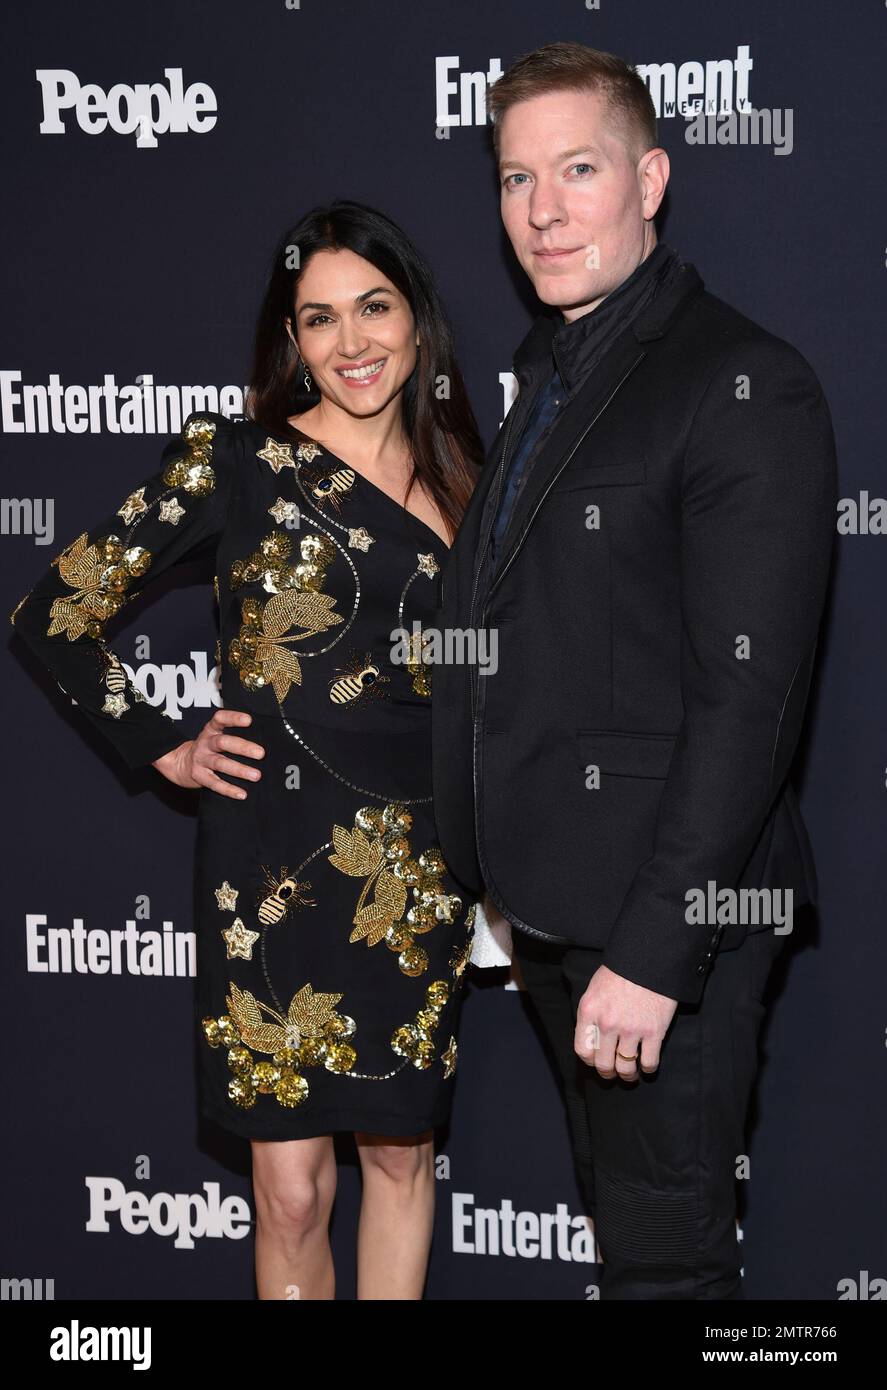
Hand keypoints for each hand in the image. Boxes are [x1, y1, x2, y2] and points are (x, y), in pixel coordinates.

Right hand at [151, 709, 264, 796]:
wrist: (179, 763)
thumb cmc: (207, 749)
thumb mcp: (215, 737)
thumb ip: (233, 736)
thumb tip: (264, 740)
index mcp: (211, 730)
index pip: (220, 719)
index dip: (233, 718)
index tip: (248, 720)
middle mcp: (205, 743)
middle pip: (223, 742)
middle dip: (242, 747)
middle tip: (260, 753)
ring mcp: (201, 760)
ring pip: (220, 763)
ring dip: (239, 770)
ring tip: (256, 775)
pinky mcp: (199, 776)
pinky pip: (215, 783)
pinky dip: (229, 789)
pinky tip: (242, 794)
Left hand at [574, 965, 677, 1080]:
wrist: (649, 959)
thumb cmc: (622, 971)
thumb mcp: (595, 988)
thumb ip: (591, 1013)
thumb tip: (591, 1036)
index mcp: (589, 1011)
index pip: (582, 1050)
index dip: (590, 1061)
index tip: (596, 1062)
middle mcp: (607, 1023)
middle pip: (603, 1064)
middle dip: (607, 1073)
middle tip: (613, 1073)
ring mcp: (631, 1029)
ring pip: (625, 1067)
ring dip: (628, 1075)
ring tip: (630, 1074)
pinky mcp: (654, 1032)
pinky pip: (649, 1062)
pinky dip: (648, 1069)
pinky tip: (647, 1066)